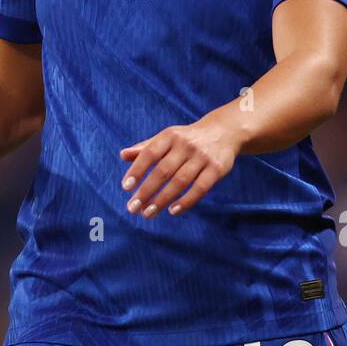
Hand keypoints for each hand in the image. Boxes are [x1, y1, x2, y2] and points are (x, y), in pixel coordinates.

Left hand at [118, 120, 239, 218]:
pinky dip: (186, 201)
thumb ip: (145, 147)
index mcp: (170, 136)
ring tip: (148, 213)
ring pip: (180, 182)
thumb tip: (122, 155)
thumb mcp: (167, 137)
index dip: (137, 170)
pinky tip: (172, 211)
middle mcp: (185, 145)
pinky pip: (200, 188)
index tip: (125, 187)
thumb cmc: (187, 138)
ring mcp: (202, 157)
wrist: (224, 131)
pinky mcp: (217, 169)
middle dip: (146, 191)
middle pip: (163, 171)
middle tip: (132, 208)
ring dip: (162, 200)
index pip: (150, 154)